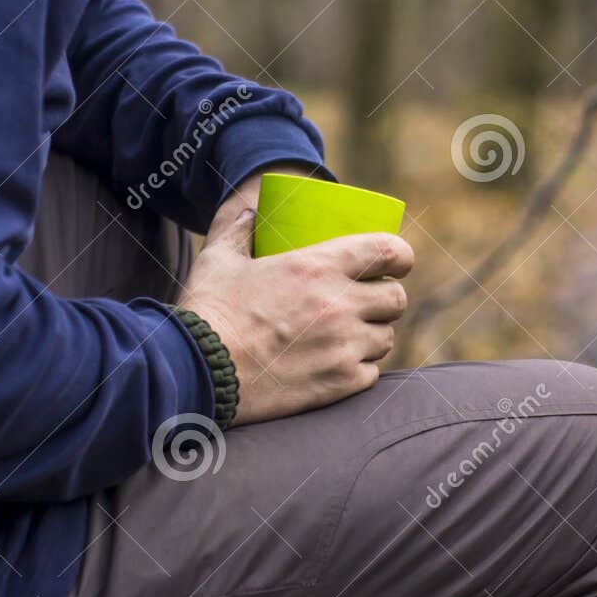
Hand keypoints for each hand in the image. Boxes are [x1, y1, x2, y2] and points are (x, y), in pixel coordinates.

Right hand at [177, 199, 413, 426]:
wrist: (197, 372)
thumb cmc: (208, 312)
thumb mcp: (218, 259)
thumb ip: (237, 229)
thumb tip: (251, 212)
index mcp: (318, 267)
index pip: (388, 251)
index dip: (399, 255)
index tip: (394, 262)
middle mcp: (340, 305)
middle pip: (396, 299)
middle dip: (386, 298)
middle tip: (367, 302)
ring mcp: (343, 347)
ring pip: (386, 338)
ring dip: (373, 334)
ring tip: (349, 335)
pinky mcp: (338, 384)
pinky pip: (371, 373)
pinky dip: (360, 369)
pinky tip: (337, 365)